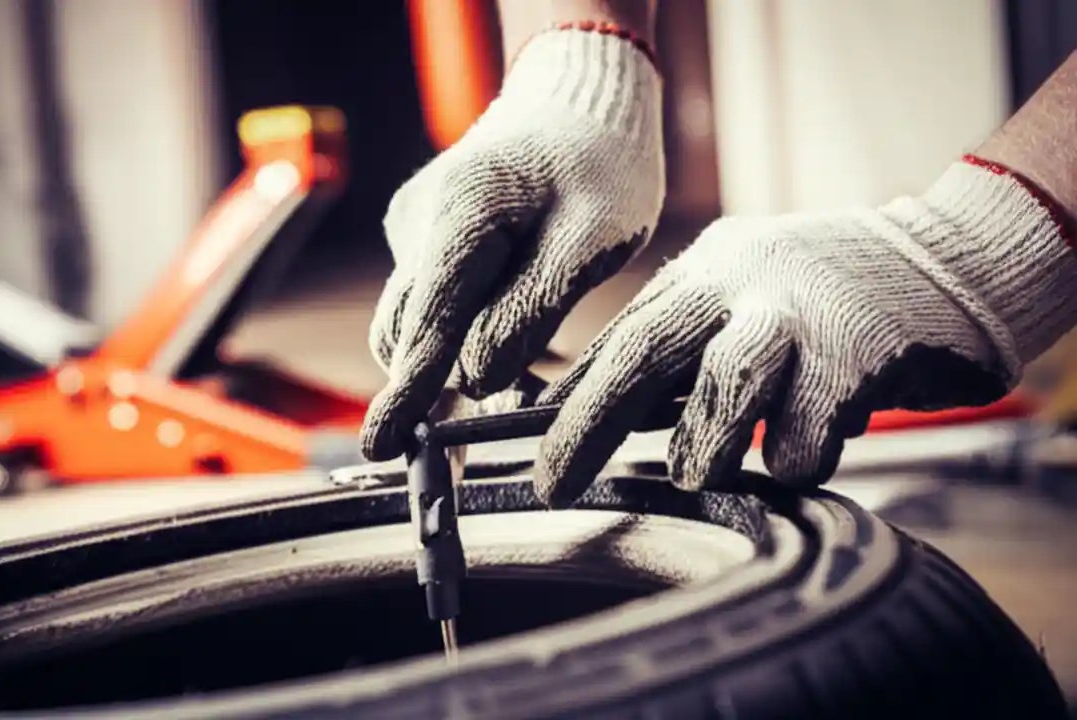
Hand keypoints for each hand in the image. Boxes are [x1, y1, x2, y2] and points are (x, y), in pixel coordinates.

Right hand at [361, 27, 664, 460]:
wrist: (578, 99)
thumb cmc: (600, 161)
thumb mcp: (593, 236)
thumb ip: (533, 308)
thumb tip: (477, 377)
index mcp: (461, 213)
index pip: (428, 319)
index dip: (410, 390)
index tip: (383, 447)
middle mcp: (419, 222)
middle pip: (407, 332)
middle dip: (435, 387)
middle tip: (473, 441)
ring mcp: (414, 230)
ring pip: (416, 322)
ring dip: (454, 360)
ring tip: (522, 379)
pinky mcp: (424, 239)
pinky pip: (433, 303)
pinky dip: (463, 330)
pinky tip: (514, 330)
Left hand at [536, 159, 1076, 506]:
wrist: (954, 261)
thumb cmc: (830, 300)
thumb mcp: (744, 297)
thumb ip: (687, 347)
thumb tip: (606, 415)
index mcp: (709, 266)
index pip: (622, 331)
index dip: (572, 392)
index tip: (532, 443)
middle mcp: (746, 277)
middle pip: (645, 350)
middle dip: (589, 424)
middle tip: (553, 483)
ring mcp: (803, 310)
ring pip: (724, 387)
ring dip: (702, 447)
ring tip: (697, 472)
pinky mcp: (862, 349)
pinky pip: (807, 435)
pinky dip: (795, 461)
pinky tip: (805, 453)